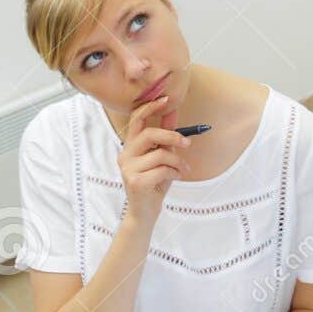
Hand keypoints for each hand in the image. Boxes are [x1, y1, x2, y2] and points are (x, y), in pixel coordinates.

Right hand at [119, 92, 190, 224]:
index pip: (135, 119)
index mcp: (130, 146)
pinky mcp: (135, 182)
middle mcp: (125, 155)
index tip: (167, 98)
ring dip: (177, 161)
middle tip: (187, 144)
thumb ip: (165, 136)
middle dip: (172, 136)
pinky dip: (174, 173)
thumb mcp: (162, 157)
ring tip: (182, 169)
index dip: (150, 106)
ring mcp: (128, 169)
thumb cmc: (154, 183)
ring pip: (160, 154)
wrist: (145, 213)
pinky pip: (162, 170)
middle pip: (150, 134)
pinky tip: (175, 178)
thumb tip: (173, 111)